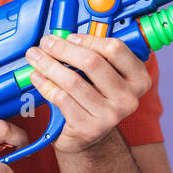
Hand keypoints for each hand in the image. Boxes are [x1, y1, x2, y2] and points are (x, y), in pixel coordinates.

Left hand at [23, 33, 152, 154]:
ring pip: (73, 80)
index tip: (69, 37)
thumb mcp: (102, 76)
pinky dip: (44, 84)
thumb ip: (92, 55)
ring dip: (48, 64)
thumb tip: (63, 36)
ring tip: (35, 57)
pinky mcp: (89, 128)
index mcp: (138, 79)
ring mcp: (110, 115)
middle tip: (46, 42)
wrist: (87, 136)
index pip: (115, 49)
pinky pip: (61, 98)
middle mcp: (128, 98)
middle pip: (92, 62)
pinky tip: (36, 77)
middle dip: (63, 49)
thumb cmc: (94, 98)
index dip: (88, 39)